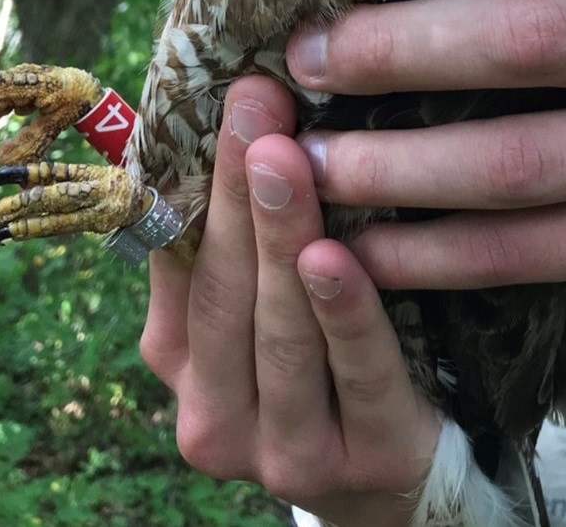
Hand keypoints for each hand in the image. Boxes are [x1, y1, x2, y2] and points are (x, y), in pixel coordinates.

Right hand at [140, 76, 440, 526]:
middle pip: (225, 290)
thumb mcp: (256, 303)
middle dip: (239, 190)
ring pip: (281, 331)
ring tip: (284, 159)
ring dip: (280, 238)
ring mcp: (284, 450)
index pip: (181, 258)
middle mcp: (213, 414)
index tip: (229, 94)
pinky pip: (357, 374)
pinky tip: (336, 257)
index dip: (203, 176)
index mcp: (179, 357)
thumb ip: (233, 232)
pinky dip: (345, 311)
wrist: (387, 471)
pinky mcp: (364, 460)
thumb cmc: (316, 355)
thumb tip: (231, 106)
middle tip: (255, 105)